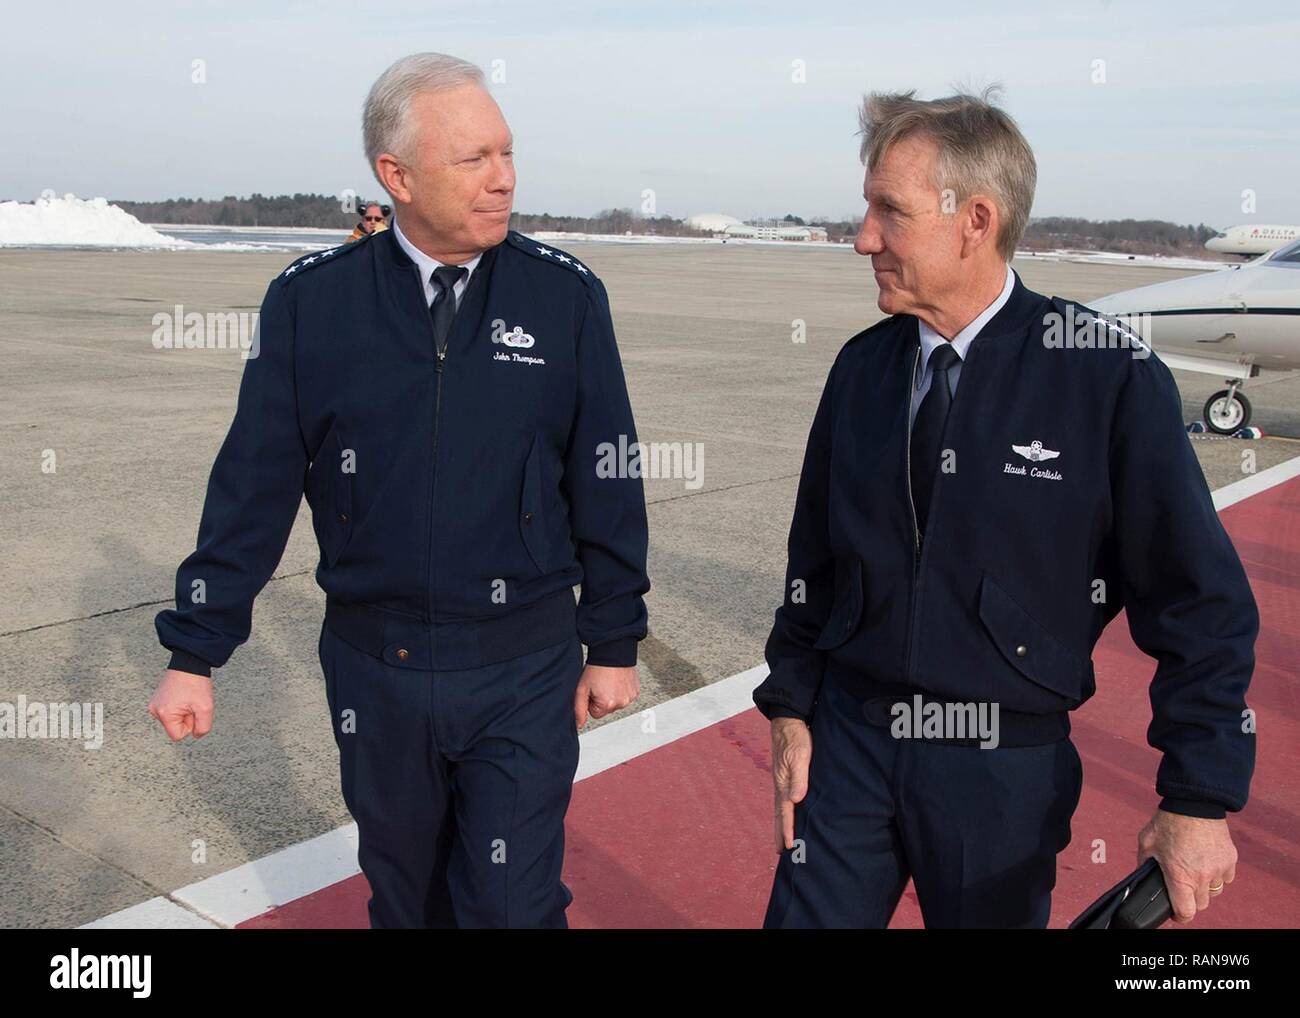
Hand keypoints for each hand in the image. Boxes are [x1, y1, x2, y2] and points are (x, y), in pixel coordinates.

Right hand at [149, 669, 214, 740]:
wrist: (189, 663)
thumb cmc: (196, 684)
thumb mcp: (206, 708)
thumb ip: (203, 727)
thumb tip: (196, 735)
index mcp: (164, 714)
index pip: (177, 735)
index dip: (190, 726)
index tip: (193, 711)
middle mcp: (155, 710)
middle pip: (175, 727)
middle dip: (186, 718)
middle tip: (191, 702)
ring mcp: (154, 704)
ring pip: (173, 719)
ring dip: (183, 711)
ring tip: (187, 697)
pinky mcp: (157, 699)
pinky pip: (171, 711)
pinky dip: (179, 706)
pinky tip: (183, 695)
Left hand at [573, 664, 638, 727]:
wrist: (612, 651)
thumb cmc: (597, 668)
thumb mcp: (582, 688)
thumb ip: (579, 709)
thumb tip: (578, 725)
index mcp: (607, 704)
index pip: (595, 714)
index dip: (592, 702)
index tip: (593, 690)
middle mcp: (621, 703)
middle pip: (606, 709)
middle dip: (602, 699)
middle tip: (600, 684)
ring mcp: (630, 697)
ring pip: (616, 703)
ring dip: (612, 694)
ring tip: (609, 681)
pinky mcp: (636, 691)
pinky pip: (625, 696)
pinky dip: (621, 690)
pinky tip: (617, 680)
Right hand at [770, 716, 811, 852]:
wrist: (788, 722)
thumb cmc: (796, 738)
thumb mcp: (799, 756)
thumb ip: (798, 778)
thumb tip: (795, 799)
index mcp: (782, 784)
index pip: (785, 812)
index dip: (787, 830)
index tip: (790, 847)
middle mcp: (780, 786)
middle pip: (778, 815)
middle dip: (780, 833)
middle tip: (780, 853)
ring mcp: (782, 781)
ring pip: (781, 808)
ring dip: (781, 825)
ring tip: (783, 840)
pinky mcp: (787, 776)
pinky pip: (785, 800)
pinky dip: (785, 812)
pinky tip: (791, 814)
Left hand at [1137, 809, 1237, 922]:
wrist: (1194, 803)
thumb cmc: (1167, 822)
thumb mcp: (1146, 843)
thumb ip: (1143, 863)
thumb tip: (1140, 876)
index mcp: (1180, 876)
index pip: (1185, 912)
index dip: (1179, 916)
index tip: (1175, 912)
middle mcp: (1202, 877)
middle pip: (1201, 904)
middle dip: (1190, 899)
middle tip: (1182, 886)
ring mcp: (1219, 869)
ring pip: (1214, 892)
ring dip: (1205, 887)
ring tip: (1194, 871)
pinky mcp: (1230, 859)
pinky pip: (1226, 877)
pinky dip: (1218, 875)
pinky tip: (1206, 862)